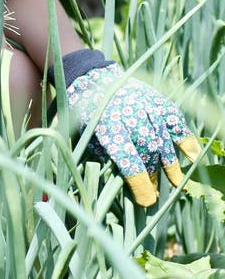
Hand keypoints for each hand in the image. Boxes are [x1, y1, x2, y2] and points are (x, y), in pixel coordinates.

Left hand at [63, 52, 201, 206]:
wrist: (93, 77)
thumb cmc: (87, 113)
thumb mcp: (84, 135)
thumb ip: (102, 157)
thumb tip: (123, 184)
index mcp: (107, 126)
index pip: (128, 160)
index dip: (140, 184)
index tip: (147, 201)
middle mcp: (130, 115)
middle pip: (148, 153)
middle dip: (153, 176)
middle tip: (154, 191)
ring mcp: (146, 106)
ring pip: (163, 140)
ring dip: (171, 164)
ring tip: (175, 182)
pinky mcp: (157, 100)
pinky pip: (175, 121)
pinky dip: (186, 138)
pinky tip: (192, 155)